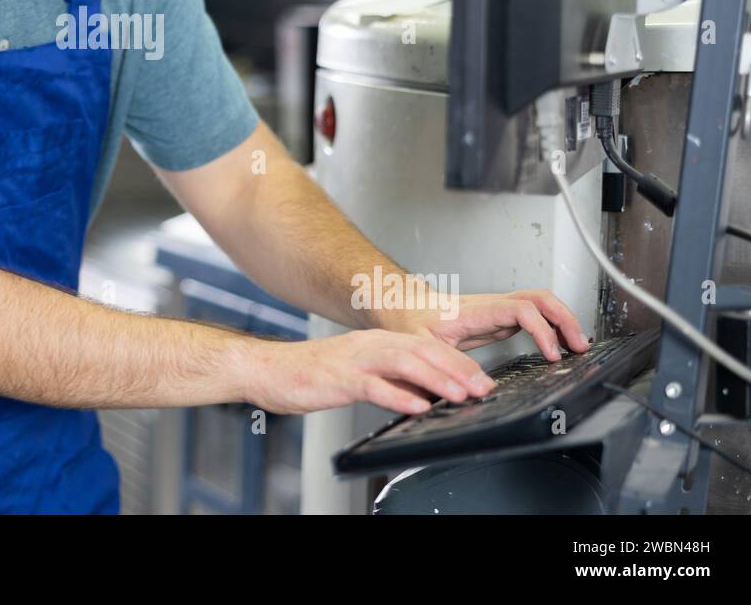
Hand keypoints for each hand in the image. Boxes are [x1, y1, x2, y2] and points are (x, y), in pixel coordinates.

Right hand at [244, 329, 496, 415]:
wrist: (268, 369)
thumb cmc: (310, 373)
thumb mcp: (357, 372)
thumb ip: (389, 379)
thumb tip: (424, 392)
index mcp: (375, 342)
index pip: (426, 346)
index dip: (457, 363)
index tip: (482, 380)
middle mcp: (368, 346)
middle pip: (421, 350)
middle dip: (457, 369)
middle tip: (482, 387)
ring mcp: (353, 361)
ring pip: (403, 363)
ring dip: (436, 379)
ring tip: (459, 395)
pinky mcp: (338, 379)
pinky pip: (372, 386)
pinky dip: (398, 396)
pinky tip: (416, 406)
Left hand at [384, 288, 590, 360]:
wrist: (402, 306)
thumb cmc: (408, 321)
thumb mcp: (419, 345)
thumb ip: (442, 363)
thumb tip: (471, 386)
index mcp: (474, 311)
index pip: (519, 309)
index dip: (542, 329)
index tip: (553, 354)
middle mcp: (489, 305)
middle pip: (538, 298)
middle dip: (565, 318)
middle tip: (580, 347)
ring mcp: (496, 309)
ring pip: (539, 302)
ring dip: (562, 319)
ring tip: (578, 346)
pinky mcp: (498, 317)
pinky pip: (532, 315)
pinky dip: (551, 326)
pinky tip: (557, 345)